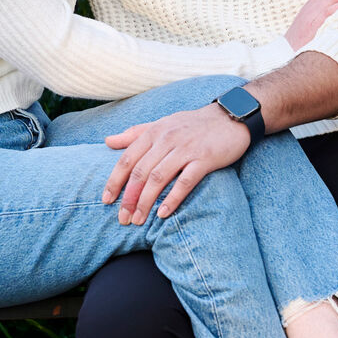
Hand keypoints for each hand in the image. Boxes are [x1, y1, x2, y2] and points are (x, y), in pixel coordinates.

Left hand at [101, 104, 250, 223]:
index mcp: (154, 132)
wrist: (231, 117)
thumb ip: (135, 133)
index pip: (128, 159)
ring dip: (146, 201)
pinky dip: (172, 198)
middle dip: (129, 198)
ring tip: (138, 219)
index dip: (115, 181)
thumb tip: (107, 141)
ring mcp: (186, 149)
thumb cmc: (193, 124)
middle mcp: (167, 140)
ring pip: (158, 178)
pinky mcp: (205, 159)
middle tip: (122, 218)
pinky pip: (185, 181)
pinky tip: (163, 213)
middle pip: (141, 172)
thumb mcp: (162, 124)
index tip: (106, 200)